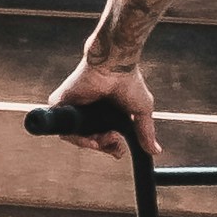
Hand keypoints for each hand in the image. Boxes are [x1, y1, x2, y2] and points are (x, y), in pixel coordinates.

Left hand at [41, 56, 155, 160]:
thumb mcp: (142, 111)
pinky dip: (75, 138)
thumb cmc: (130, 81)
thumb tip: (155, 151)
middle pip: (89, 139)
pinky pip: (63, 129)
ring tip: (104, 137)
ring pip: (76, 136)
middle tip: (114, 139)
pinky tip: (89, 139)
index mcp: (106, 112)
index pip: (103, 138)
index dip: (110, 147)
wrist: (115, 65)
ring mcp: (75, 107)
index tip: (118, 150)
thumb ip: (146, 132)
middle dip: (103, 145)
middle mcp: (89, 111)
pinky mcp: (61, 103)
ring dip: (91, 143)